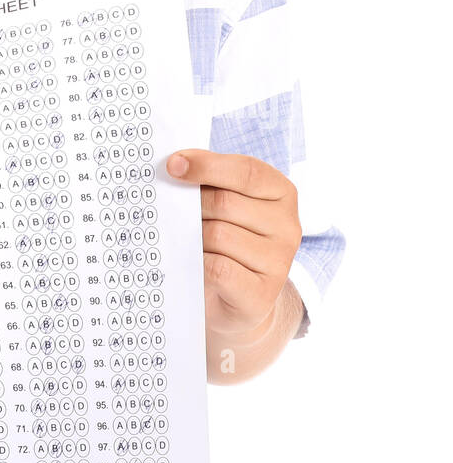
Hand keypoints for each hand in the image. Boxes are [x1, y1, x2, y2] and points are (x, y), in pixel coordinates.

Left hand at [166, 149, 301, 339]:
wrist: (234, 298)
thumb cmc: (225, 240)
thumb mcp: (224, 204)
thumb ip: (209, 181)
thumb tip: (176, 164)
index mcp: (281, 192)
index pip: (246, 171)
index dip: (207, 165)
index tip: (173, 164)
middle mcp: (288, 226)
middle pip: (225, 202)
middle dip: (192, 205)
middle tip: (174, 212)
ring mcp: (280, 262)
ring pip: (218, 234)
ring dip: (192, 237)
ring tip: (187, 242)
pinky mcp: (263, 294)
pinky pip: (218, 268)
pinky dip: (198, 262)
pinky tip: (193, 263)